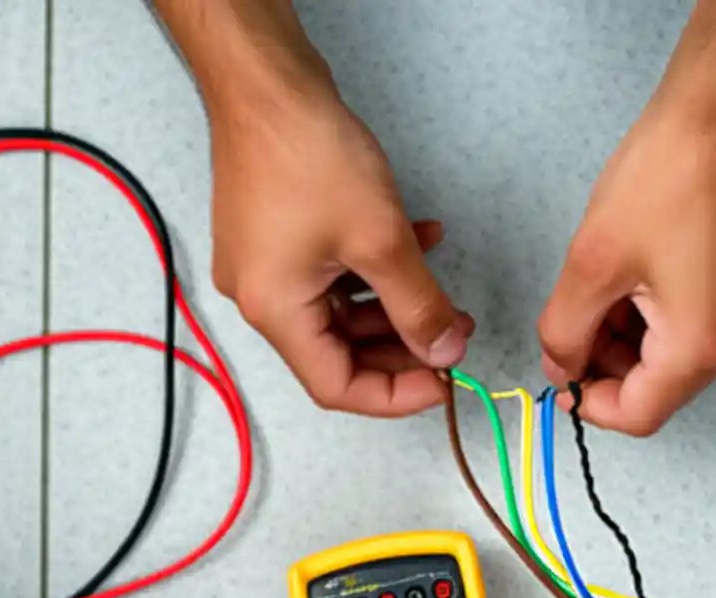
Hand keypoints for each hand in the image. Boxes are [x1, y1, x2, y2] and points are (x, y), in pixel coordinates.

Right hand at [205, 59, 472, 416]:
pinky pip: (332, 272)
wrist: (268, 84)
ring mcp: (265, 264)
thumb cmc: (311, 157)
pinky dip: (374, 269)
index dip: (395, 395)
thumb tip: (445, 352)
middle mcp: (261, 297)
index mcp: (276, 311)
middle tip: (454, 336)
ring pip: (341, 311)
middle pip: (338, 351)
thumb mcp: (380, 241)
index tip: (444, 383)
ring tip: (446, 296)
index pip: (336, 386)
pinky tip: (421, 242)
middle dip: (402, 348)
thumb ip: (418, 306)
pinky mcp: (275, 234)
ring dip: (394, 307)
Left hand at [538, 104, 715, 435]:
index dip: (589, 404)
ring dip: (629, 340)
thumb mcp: (591, 263)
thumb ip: (564, 331)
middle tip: (573, 321)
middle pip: (661, 388)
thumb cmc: (663, 178)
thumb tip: (560, 367)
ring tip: (601, 287)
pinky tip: (632, 277)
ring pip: (676, 358)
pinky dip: (657, 318)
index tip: (558, 376)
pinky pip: (697, 328)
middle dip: (607, 365)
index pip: (640, 414)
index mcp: (702, 344)